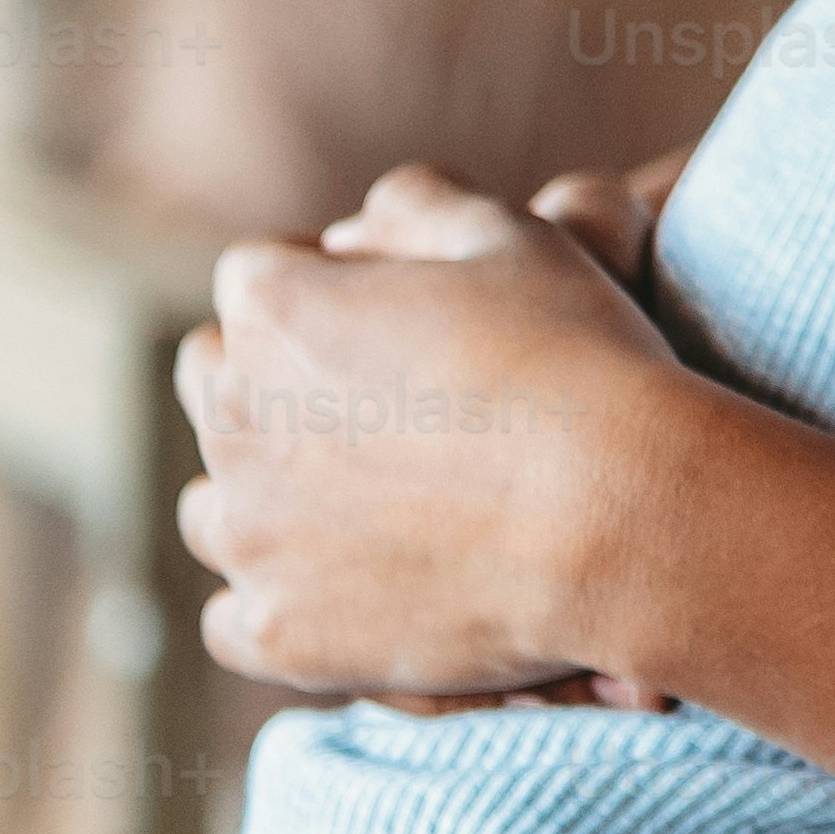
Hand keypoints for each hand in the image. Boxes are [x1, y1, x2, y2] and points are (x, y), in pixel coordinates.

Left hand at [182, 167, 693, 708]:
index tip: (397, 324)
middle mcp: (231, 415)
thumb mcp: (513, 234)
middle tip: (379, 411)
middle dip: (275, 386)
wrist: (621, 515)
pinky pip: (236, 621)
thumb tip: (369, 219)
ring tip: (363, 509)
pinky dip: (279, 605)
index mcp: (272, 305)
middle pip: (215, 383)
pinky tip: (344, 594)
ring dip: (265, 499)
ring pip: (213, 509)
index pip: (261, 278)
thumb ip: (420, 203)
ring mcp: (249, 534)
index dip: (330, 291)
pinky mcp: (280, 630)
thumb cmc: (577, 360)